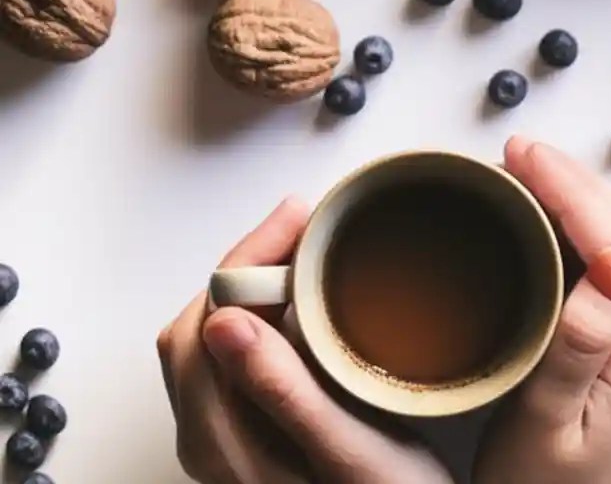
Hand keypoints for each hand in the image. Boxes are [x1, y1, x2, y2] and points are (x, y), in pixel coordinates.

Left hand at [158, 198, 453, 483]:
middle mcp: (211, 438)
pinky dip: (263, 317)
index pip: (209, 316)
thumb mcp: (348, 453)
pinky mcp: (253, 439)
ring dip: (251, 287)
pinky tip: (307, 308)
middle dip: (246, 261)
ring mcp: (229, 439)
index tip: (302, 217)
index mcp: (222, 438)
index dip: (249, 256)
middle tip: (306, 225)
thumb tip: (223, 321)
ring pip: (215, 339)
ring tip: (308, 254)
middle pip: (201, 322)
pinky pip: (237, 360)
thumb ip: (285, 391)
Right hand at [473, 137, 610, 483]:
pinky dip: (586, 229)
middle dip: (576, 183)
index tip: (526, 158)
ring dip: (583, 200)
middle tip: (519, 153)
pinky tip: (552, 214)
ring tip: (529, 171)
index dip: (574, 192)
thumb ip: (576, 352)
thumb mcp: (543, 428)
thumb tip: (606, 273)